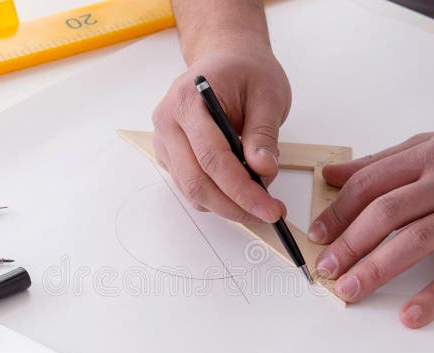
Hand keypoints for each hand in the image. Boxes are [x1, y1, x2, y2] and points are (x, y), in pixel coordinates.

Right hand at [152, 46, 291, 222]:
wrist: (224, 58)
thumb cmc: (245, 71)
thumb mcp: (268, 94)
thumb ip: (264, 134)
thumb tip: (263, 169)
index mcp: (188, 101)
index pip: (212, 157)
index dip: (241, 189)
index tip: (269, 207)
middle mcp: (168, 123)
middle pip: (197, 181)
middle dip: (235, 206)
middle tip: (268, 214)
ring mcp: (165, 141)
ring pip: (192, 190)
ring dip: (226, 206)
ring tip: (259, 203)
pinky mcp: (170, 156)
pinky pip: (190, 187)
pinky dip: (217, 198)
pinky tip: (240, 194)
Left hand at [308, 124, 433, 327]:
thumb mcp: (432, 145)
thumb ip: (381, 162)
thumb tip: (332, 175)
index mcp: (426, 157)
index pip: (370, 184)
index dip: (338, 211)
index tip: (317, 235)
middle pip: (387, 213)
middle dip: (349, 243)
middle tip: (326, 268)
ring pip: (416, 241)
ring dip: (377, 268)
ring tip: (349, 290)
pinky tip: (411, 316)